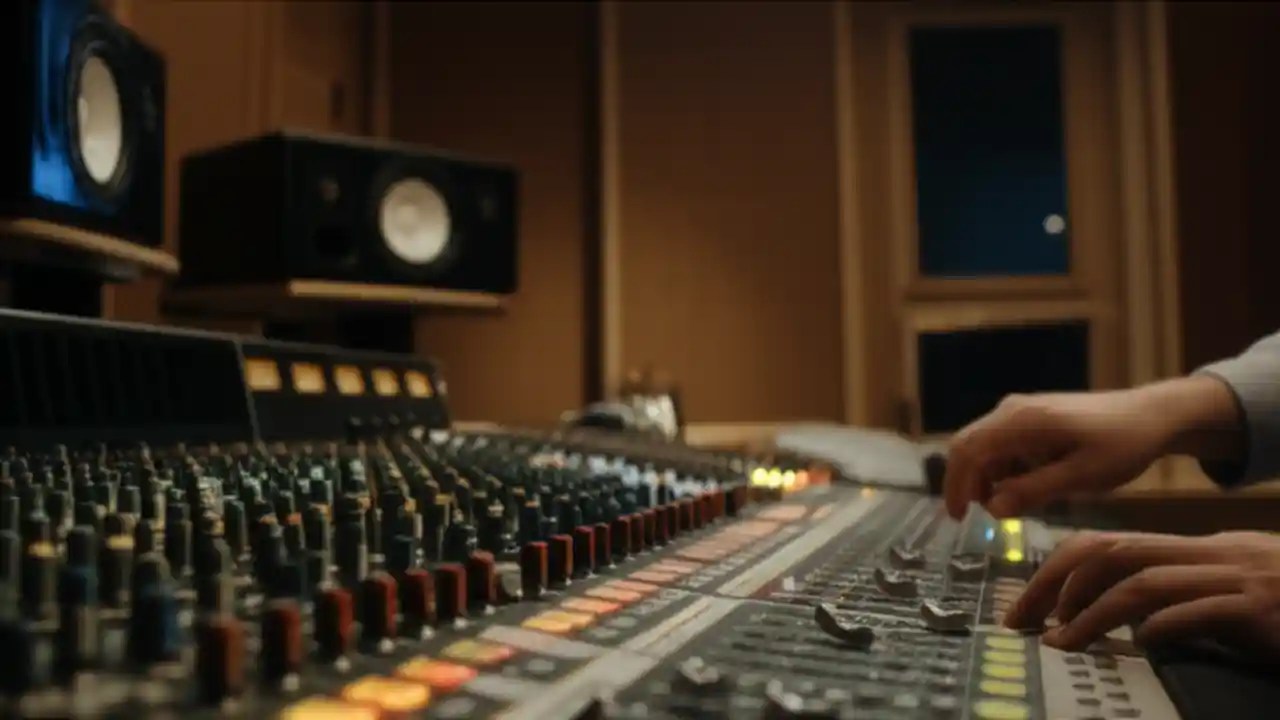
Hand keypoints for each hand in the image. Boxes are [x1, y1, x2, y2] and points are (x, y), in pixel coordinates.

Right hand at [942, 376, 1241, 519]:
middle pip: (968, 445)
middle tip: (976, 518)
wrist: (1153, 415)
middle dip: (966, 483)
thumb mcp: (1082, 476)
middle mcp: (1012, 410)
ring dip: (986, 478)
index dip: (956, 486)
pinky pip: (1001, 443)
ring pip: (983, 446)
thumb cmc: (1122, 446)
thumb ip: (1034, 491)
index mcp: (1021, 421)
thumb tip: (992, 510)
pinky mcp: (1031, 416)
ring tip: (1010, 506)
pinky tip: (1026, 487)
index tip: (958, 519)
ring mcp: (1021, 410)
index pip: (968, 451)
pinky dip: (1002, 468)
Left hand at [1005, 530, 1279, 661]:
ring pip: (1144, 582)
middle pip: (1112, 553)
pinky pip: (1199, 610)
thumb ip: (1182, 598)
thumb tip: (1129, 621)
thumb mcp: (1229, 595)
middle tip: (1025, 620)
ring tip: (1063, 642)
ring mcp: (1235, 578)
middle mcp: (1209, 554)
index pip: (1109, 545)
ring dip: (1093, 612)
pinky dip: (1163, 625)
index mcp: (1196, 550)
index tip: (1028, 603)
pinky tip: (1142, 644)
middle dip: (1057, 584)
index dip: (1059, 570)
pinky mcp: (1260, 608)